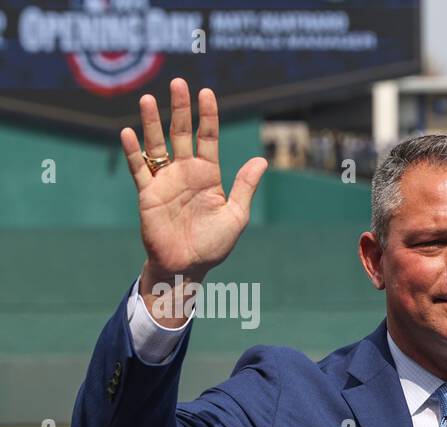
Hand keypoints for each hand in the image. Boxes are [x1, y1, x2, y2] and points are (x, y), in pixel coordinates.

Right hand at [119, 78, 266, 324]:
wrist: (188, 266)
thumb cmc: (214, 244)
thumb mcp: (236, 215)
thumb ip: (244, 186)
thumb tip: (261, 159)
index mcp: (209, 176)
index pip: (208, 138)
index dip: (208, 116)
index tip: (206, 93)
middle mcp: (186, 173)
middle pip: (182, 134)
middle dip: (181, 109)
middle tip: (178, 83)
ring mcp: (165, 181)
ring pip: (158, 145)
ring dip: (153, 123)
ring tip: (149, 99)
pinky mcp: (148, 194)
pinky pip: (140, 169)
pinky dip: (133, 152)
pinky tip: (129, 133)